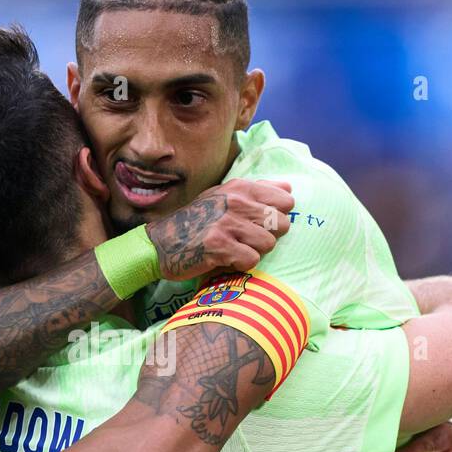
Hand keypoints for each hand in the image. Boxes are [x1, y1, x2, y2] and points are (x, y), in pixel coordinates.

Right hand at [145, 178, 293, 279]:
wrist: (162, 243)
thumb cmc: (196, 220)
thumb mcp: (223, 196)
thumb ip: (257, 191)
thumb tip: (289, 187)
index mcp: (240, 188)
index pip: (286, 200)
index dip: (277, 215)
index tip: (261, 222)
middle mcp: (236, 202)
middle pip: (281, 224)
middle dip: (268, 236)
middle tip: (247, 240)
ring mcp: (227, 224)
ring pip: (268, 243)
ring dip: (254, 251)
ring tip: (235, 249)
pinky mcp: (220, 247)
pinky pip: (252, 260)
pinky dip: (241, 264)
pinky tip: (227, 259)